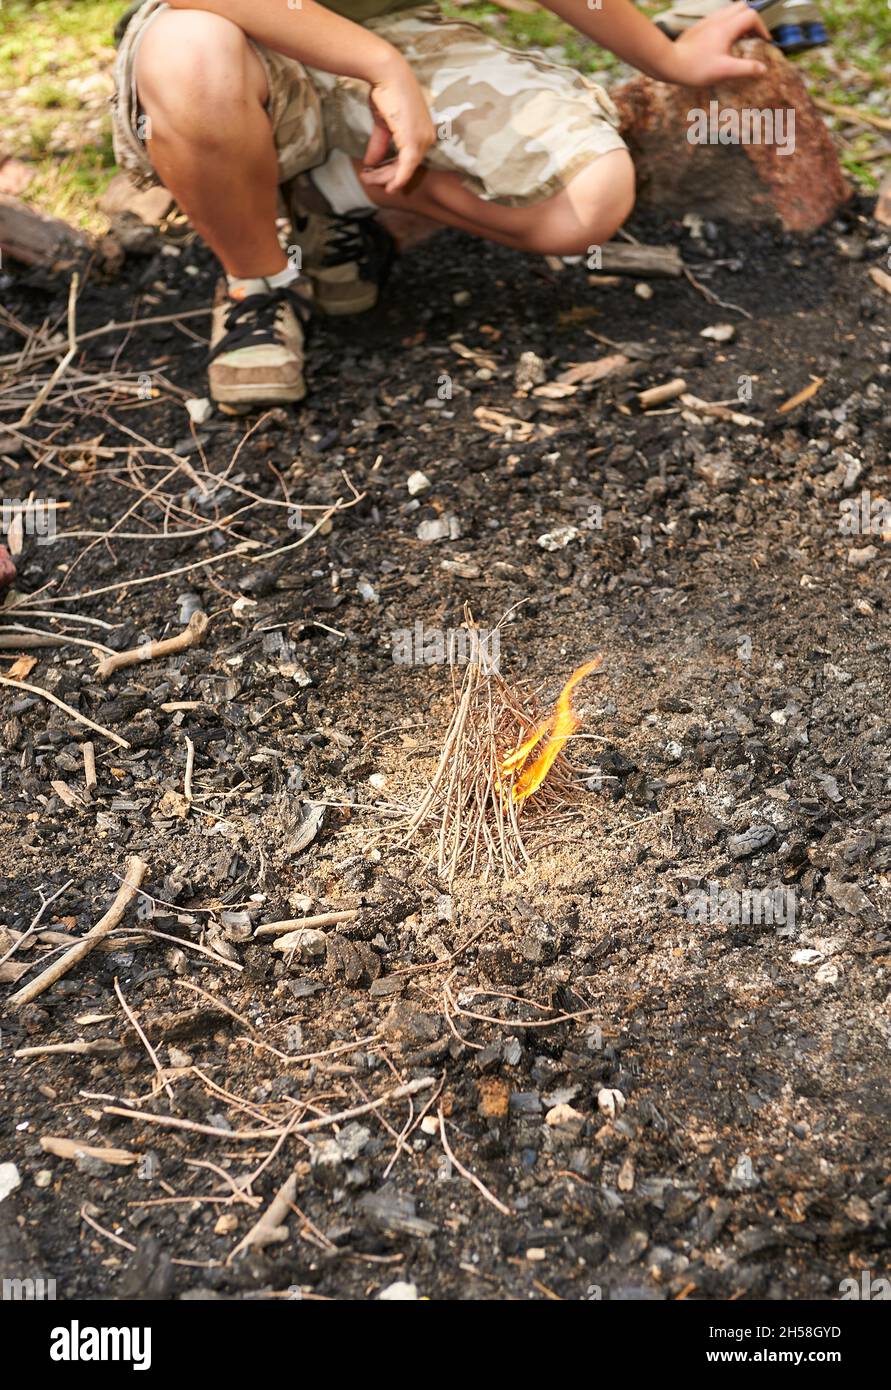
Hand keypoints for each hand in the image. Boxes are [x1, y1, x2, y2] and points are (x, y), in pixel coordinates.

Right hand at [360, 53, 434, 194]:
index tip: (374, 176)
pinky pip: (406, 167)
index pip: (408, 159)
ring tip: (367, 179)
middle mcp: (427, 137)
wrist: (387, 72)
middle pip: (406, 167)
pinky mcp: (414, 141)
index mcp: (423, 132)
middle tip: (367, 180)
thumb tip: (369, 164)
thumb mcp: (383, 124)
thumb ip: (379, 145)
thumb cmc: (386, 92)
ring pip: (404, 169)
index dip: (390, 171)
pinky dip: (398, 179)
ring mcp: (422, 139)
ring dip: (384, 177)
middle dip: (385, 176)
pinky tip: (389, 189)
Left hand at [668, 2, 771, 85]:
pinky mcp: (699, 26)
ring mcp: (707, 21)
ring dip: (739, 22)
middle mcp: (718, 19)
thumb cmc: (696, 68)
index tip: (764, 41)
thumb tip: (763, 68)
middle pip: (742, 7)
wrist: (670, 63)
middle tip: (753, 38)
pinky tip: (723, 42)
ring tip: (740, 40)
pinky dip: (727, 25)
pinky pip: (718, 18)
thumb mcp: (724, 71)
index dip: (762, 27)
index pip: (752, 16)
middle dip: (751, 20)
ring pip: (730, 11)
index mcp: (727, 27)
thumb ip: (746, 68)